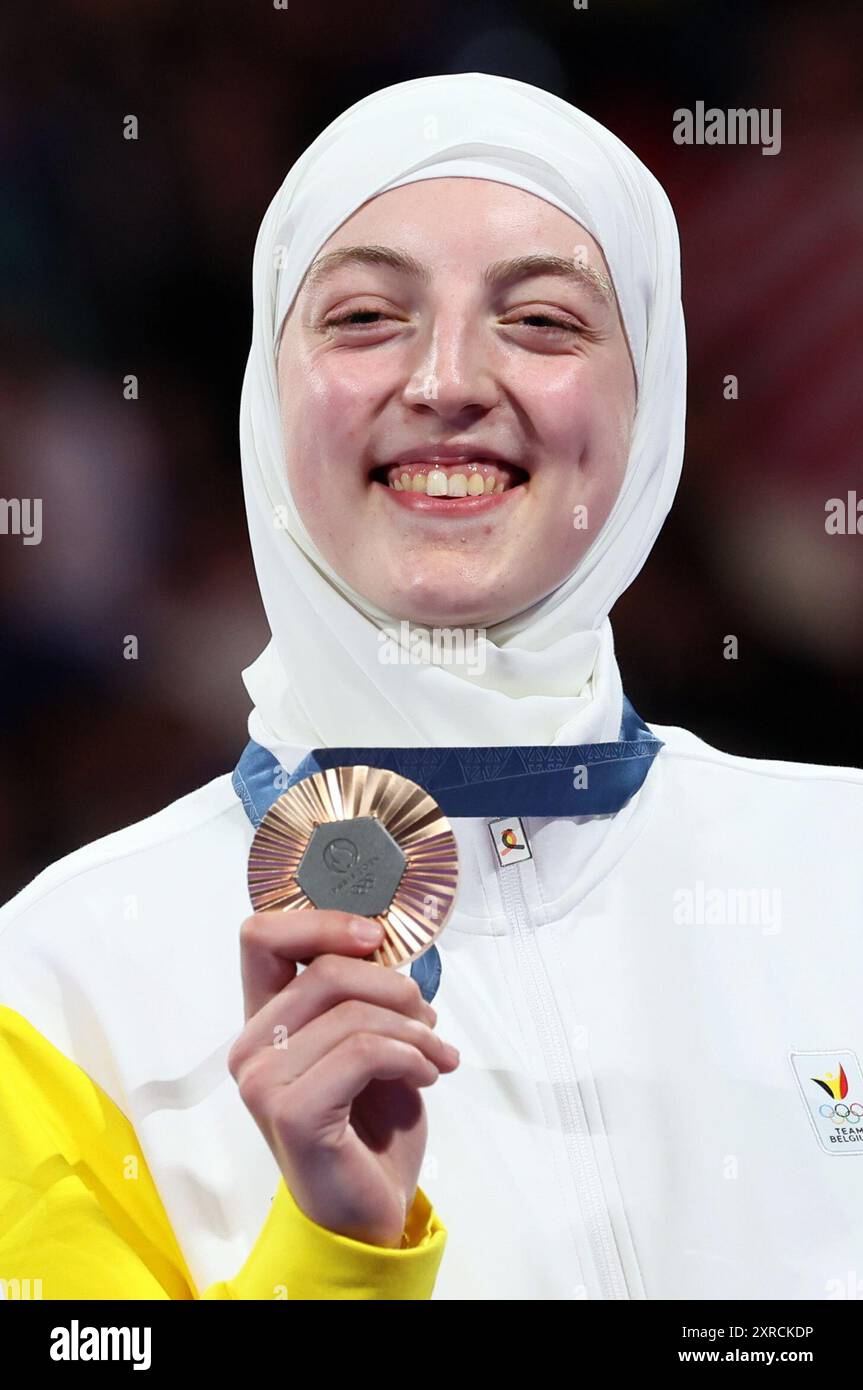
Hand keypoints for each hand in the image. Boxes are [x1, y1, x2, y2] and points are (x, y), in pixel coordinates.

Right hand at [227, 910, 458, 1247]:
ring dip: (415, 1030)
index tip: (374, 938)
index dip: (321, 922)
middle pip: (325, 968)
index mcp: (264, 1020)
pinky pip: (364, 1051)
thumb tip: (384, 945)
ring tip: (437, 1056)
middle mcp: (251, 1046)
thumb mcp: (366, 1042)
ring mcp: (263, 1080)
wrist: (370, 1212)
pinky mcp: (291, 1111)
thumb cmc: (369, 1127)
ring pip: (353, 1012)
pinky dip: (410, 1057)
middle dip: (396, 987)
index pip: (262, 937)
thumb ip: (360, 995)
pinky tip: (426, 1075)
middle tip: (429, 1021)